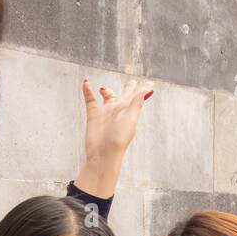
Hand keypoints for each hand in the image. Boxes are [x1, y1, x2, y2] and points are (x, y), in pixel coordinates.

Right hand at [75, 77, 153, 197]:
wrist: (103, 153)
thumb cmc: (119, 138)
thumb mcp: (131, 119)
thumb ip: (137, 103)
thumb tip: (147, 90)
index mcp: (129, 110)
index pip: (138, 97)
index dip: (144, 89)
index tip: (150, 83)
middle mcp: (118, 110)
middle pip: (124, 96)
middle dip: (128, 89)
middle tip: (132, 82)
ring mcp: (106, 112)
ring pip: (107, 97)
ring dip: (106, 90)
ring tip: (103, 88)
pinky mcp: (93, 115)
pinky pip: (90, 100)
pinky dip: (88, 91)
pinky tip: (86, 83)